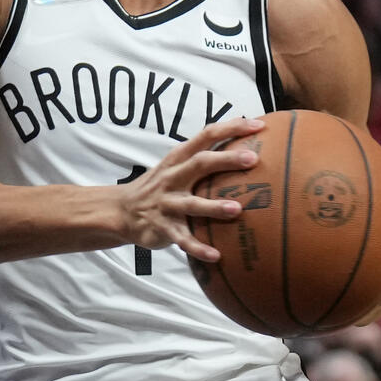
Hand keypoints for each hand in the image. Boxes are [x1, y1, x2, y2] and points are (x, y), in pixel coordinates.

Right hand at [111, 117, 262, 262]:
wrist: (122, 210)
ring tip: (236, 209)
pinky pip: (183, 239)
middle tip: (253, 159)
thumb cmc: (162, 185)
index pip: (206, 135)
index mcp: (179, 158)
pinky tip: (216, 256)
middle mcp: (173, 177)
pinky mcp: (163, 227)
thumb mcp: (177, 165)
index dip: (231, 128)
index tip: (258, 125)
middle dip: (226, 160)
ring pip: (192, 204)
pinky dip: (198, 248)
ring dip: (214, 206)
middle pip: (201, 163)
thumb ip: (203, 156)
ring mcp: (167, 203)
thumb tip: (245, 145)